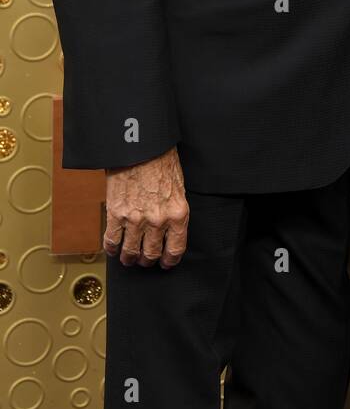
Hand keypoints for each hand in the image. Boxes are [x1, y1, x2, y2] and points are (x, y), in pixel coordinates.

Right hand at [104, 146, 188, 268]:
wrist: (141, 146)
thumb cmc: (161, 161)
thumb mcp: (178, 187)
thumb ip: (173, 210)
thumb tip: (169, 228)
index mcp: (178, 213)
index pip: (175, 249)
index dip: (169, 260)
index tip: (165, 263)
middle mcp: (158, 220)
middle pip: (151, 254)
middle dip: (147, 260)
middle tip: (144, 260)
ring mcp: (136, 219)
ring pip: (131, 252)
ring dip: (129, 258)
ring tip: (128, 257)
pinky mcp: (116, 213)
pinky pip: (112, 240)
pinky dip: (111, 248)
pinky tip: (113, 248)